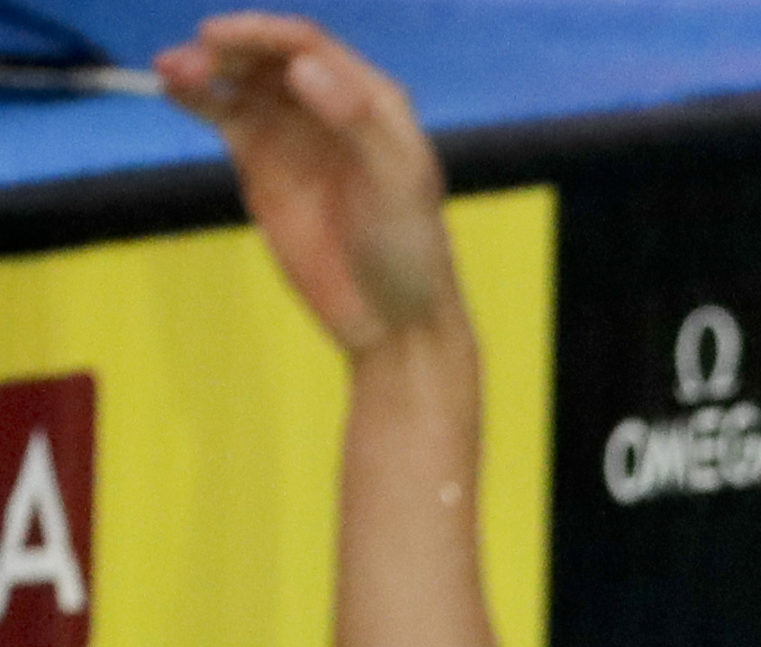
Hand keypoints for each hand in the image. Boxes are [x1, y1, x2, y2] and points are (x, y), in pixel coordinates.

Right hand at [158, 14, 457, 356]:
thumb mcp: (397, 186)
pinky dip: (200, 100)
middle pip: (267, 57)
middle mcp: (329, 106)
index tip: (216, 38)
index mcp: (371, 100)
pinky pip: (226, 116)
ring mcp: (292, 133)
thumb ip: (357, 122)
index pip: (308, 46)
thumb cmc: (408, 251)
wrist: (390, 318)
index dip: (262, 33)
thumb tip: (302, 67)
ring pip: (241, 82)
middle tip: (187, 63)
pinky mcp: (263, 163)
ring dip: (205, 68)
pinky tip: (174, 90)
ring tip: (171, 71)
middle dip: (227, 50)